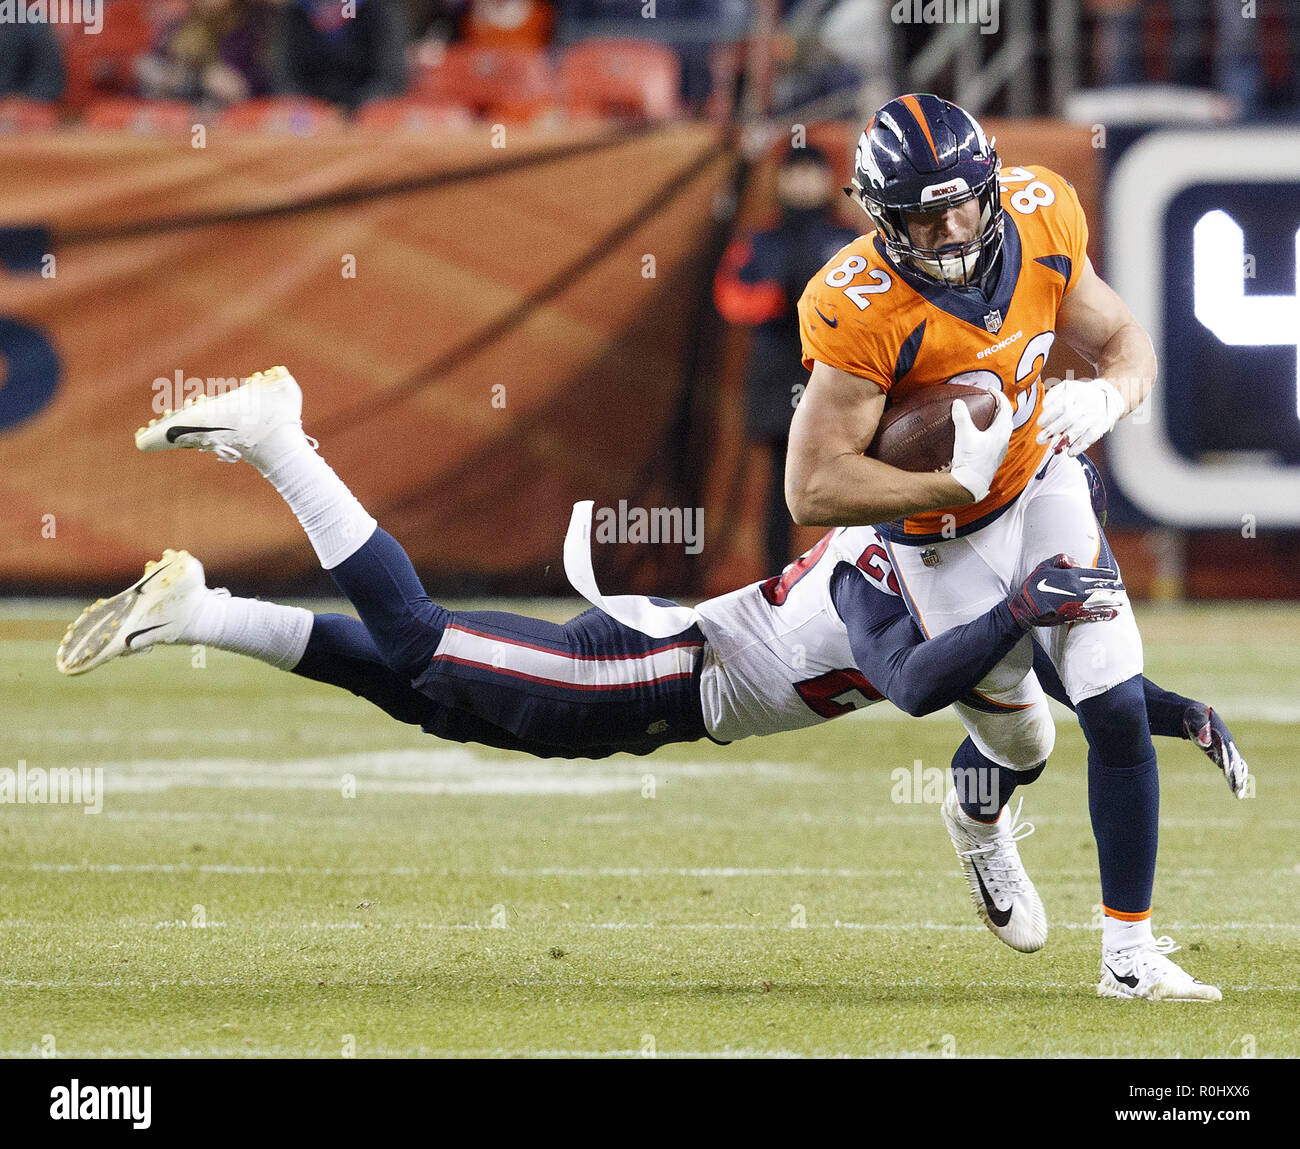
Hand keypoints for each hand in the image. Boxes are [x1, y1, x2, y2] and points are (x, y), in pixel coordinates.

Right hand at [949, 390, 1010, 503]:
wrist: (970, 485)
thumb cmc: (971, 460)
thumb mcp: (964, 435)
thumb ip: (961, 417)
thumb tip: (958, 403)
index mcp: (1001, 432)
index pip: (1005, 408)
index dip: (999, 396)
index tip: (990, 390)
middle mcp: (1004, 441)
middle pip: (1006, 418)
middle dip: (999, 407)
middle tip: (989, 400)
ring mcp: (999, 451)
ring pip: (1002, 430)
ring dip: (996, 420)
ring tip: (986, 415)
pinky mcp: (993, 458)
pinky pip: (996, 439)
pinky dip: (991, 431)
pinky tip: (981, 435)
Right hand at [1006, 553, 1124, 628]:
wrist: (1025, 606)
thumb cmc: (1033, 585)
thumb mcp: (1044, 566)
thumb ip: (1060, 559)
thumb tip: (1075, 562)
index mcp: (1071, 575)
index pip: (1094, 573)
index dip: (1105, 575)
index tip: (1114, 576)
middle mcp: (1077, 588)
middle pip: (1100, 586)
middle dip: (1112, 587)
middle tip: (1122, 588)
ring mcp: (1076, 601)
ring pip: (1099, 600)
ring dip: (1112, 600)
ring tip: (1121, 601)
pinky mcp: (1073, 614)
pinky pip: (1093, 613)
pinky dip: (1104, 614)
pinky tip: (1113, 614)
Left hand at [1035, 378, 1124, 456]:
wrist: (1106, 396)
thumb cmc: (1079, 395)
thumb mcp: (1065, 388)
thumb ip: (1052, 395)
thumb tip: (1044, 407)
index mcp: (1076, 392)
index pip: (1061, 404)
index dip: (1049, 416)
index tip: (1040, 424)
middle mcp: (1087, 402)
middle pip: (1069, 417)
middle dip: (1053, 430)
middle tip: (1040, 439)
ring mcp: (1095, 414)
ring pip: (1079, 429)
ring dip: (1064, 441)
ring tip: (1053, 449)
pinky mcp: (1102, 425)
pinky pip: (1091, 437)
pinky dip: (1080, 447)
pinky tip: (1069, 453)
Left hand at [1182, 703, 1249, 798]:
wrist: (1195, 715)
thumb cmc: (1194, 716)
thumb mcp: (1194, 717)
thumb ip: (1199, 727)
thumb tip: (1205, 742)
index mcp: (1223, 735)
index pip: (1227, 751)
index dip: (1229, 762)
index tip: (1229, 774)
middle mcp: (1228, 743)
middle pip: (1235, 761)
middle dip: (1237, 776)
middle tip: (1239, 791)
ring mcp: (1227, 749)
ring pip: (1235, 767)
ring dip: (1238, 780)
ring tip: (1239, 795)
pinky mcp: (1221, 754)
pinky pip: (1229, 767)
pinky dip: (1233, 778)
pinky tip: (1236, 790)